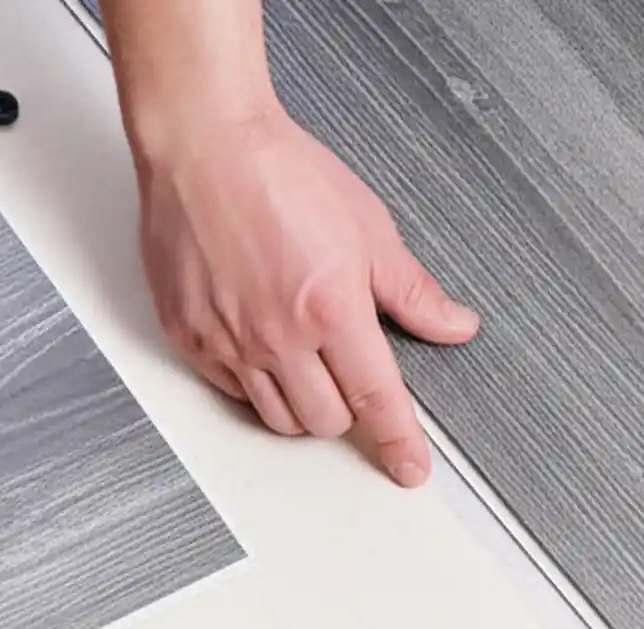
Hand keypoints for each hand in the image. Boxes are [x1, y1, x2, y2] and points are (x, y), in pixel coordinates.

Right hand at [136, 107, 479, 486]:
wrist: (205, 145)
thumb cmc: (281, 174)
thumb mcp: (370, 229)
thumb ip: (412, 291)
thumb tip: (454, 324)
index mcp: (332, 309)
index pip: (377, 399)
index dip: (399, 441)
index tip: (410, 468)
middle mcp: (279, 335)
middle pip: (326, 421)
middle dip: (348, 408)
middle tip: (348, 371)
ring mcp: (229, 341)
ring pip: (276, 418)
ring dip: (301, 404)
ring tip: (306, 360)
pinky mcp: (189, 336)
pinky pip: (230, 392)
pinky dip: (253, 385)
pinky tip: (262, 348)